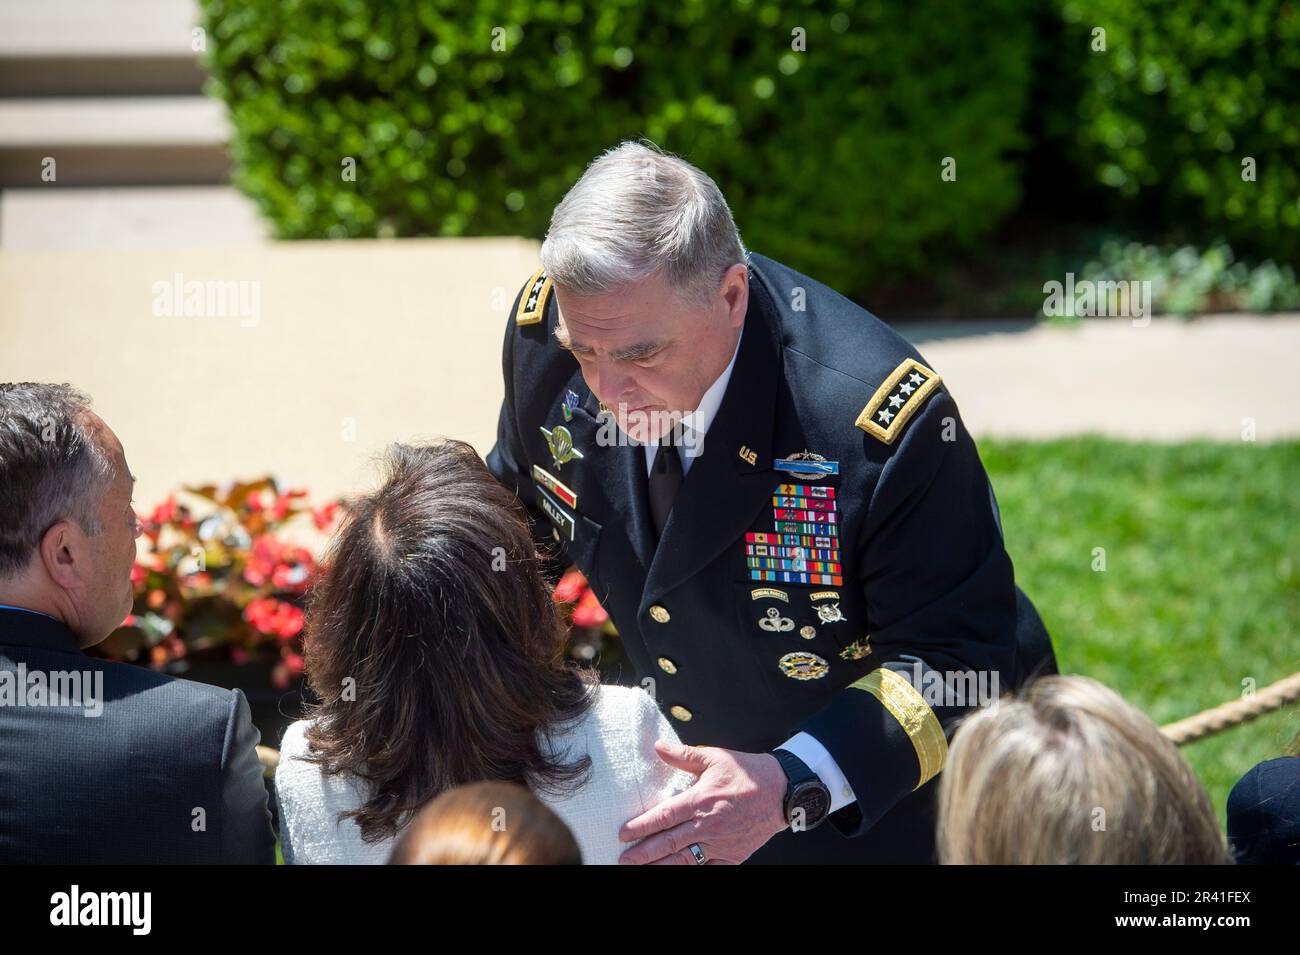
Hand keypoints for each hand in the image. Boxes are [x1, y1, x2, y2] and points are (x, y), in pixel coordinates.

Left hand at [617, 741, 787, 863]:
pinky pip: (707, 869)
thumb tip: (657, 747)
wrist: (781, 792)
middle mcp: (708, 825)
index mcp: (701, 800)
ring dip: (660, 866)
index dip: (642, 826)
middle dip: (643, 853)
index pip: (664, 817)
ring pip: (684, 860)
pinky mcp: (732, 857)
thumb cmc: (746, 773)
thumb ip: (683, 756)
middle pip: (669, 843)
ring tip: (642, 869)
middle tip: (624, 859)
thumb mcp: (714, 757)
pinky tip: (676, 872)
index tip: (623, 833)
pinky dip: (690, 872)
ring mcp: (721, 845)